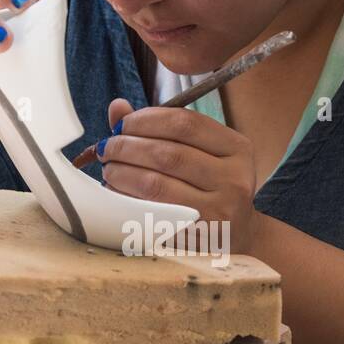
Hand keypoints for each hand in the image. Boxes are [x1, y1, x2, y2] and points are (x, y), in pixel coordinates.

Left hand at [97, 98, 258, 253]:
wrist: (234, 236)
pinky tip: (116, 191)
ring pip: (155, 184)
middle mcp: (234, 178)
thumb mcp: (198, 153)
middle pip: (167, 153)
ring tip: (109, 168)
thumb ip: (161, 128)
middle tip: (107, 148)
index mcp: (237, 148)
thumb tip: (117, 107)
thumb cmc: (209, 188)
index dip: (146, 119)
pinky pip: (150, 212)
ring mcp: (219, 211)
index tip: (122, 125)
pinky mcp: (197, 236)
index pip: (185, 122)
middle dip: (127, 147)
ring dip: (121, 172)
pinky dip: (125, 198)